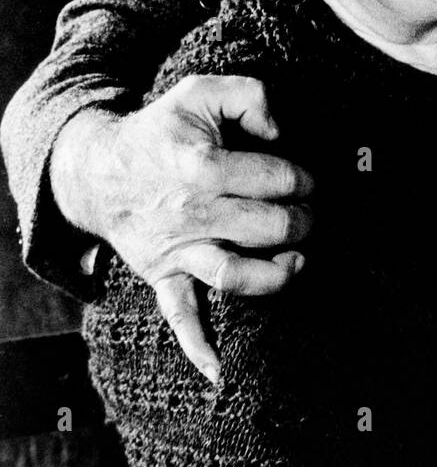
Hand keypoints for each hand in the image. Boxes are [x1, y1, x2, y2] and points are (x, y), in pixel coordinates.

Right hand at [51, 76, 313, 382]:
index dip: (303, 177)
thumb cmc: (161, 131)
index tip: (305, 178)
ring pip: (235, 275)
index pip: (278, 178)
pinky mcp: (165, 276)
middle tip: (309, 214)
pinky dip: (200, 348)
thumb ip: (249, 96)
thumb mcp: (199, 91)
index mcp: (202, 165)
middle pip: (269, 226)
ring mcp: (177, 249)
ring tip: (298, 261)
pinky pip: (181, 317)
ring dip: (278, 274)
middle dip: (304, 219)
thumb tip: (281, 130)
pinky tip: (222, 374)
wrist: (98, 171)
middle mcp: (191, 212)